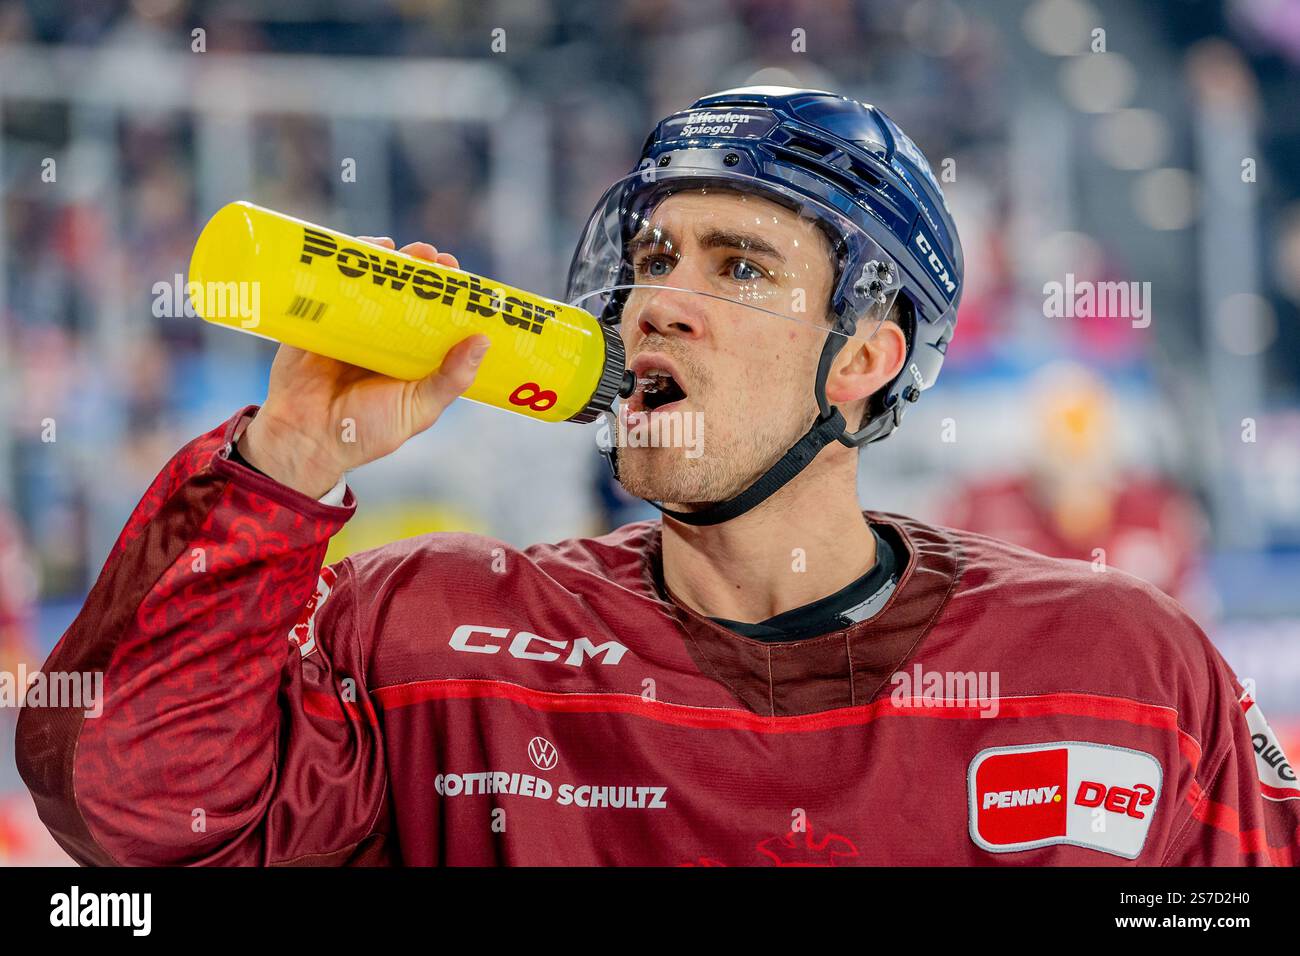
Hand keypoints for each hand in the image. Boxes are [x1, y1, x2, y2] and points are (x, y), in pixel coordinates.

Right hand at [238, 238, 488, 497]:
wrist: (307, 439)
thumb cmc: (366, 431)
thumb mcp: (418, 408)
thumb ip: (451, 378)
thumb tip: (483, 341)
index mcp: (411, 355)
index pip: (436, 318)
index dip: (451, 297)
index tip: (464, 281)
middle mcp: (383, 335)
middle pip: (406, 292)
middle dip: (424, 270)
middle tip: (437, 259)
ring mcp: (350, 323)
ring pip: (373, 282)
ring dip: (393, 261)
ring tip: (411, 252)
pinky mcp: (318, 316)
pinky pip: (334, 283)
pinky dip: (350, 263)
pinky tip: (369, 251)